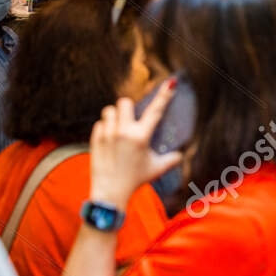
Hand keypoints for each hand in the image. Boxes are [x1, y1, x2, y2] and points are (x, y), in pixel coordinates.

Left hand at [87, 80, 180, 209]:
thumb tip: (180, 155)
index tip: (171, 83)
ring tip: (117, 128)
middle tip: (129, 119)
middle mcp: (124, 132)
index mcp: (141, 137)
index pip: (156, 111)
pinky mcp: (95, 140)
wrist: (110, 192)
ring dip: (114, 116)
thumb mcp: (156, 169)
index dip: (165, 96)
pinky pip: (99, 124)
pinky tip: (108, 139)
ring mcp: (108, 135)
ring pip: (109, 110)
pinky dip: (104, 128)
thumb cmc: (135, 180)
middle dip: (128, 108)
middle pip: (124, 102)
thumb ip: (171, 160)